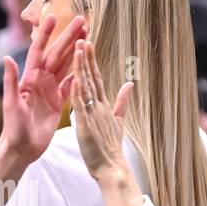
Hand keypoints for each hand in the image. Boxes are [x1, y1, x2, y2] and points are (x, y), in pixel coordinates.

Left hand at [0, 13, 85, 163]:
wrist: (22, 149)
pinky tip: (89, 62)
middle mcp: (41, 80)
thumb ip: (12, 81)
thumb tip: (7, 58)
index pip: (39, 50)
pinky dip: (80, 73)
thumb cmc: (13, 128)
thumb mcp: (12, 104)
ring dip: (77, 51)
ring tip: (89, 36)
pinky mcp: (59, 102)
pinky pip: (71, 84)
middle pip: (58, 54)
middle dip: (69, 37)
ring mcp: (51, 90)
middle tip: (83, 21)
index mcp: (30, 78)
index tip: (53, 16)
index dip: (46, 34)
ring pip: (66, 65)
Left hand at [71, 38, 134, 183]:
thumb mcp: (119, 121)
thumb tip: (130, 85)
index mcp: (104, 105)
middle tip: (83, 36)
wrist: (112, 168)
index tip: (88, 43)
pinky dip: (78, 92)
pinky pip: (81, 106)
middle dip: (87, 57)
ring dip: (82, 67)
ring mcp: (94, 114)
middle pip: (92, 77)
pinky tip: (75, 78)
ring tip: (78, 49)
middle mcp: (100, 106)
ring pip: (86, 86)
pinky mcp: (86, 125)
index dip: (92, 61)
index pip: (97, 78)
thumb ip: (122, 102)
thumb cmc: (111, 148)